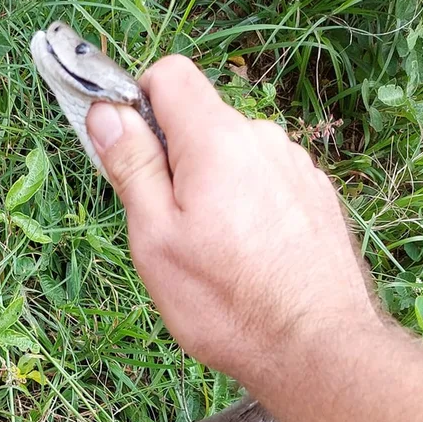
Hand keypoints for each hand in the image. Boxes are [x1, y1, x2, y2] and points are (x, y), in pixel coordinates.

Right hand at [85, 55, 381, 391]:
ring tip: (211, 255)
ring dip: (212, 189)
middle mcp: (263, 139)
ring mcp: (296, 167)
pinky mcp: (316, 198)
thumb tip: (106, 113)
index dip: (136, 102)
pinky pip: (265, 184)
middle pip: (201, 122)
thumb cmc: (226, 302)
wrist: (316, 347)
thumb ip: (132, 167)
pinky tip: (247, 261)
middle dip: (173, 160)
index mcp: (217, 140)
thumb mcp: (156, 239)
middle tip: (164, 228)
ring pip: (234, 157)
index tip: (124, 150)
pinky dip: (246, 209)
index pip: (169, 74)